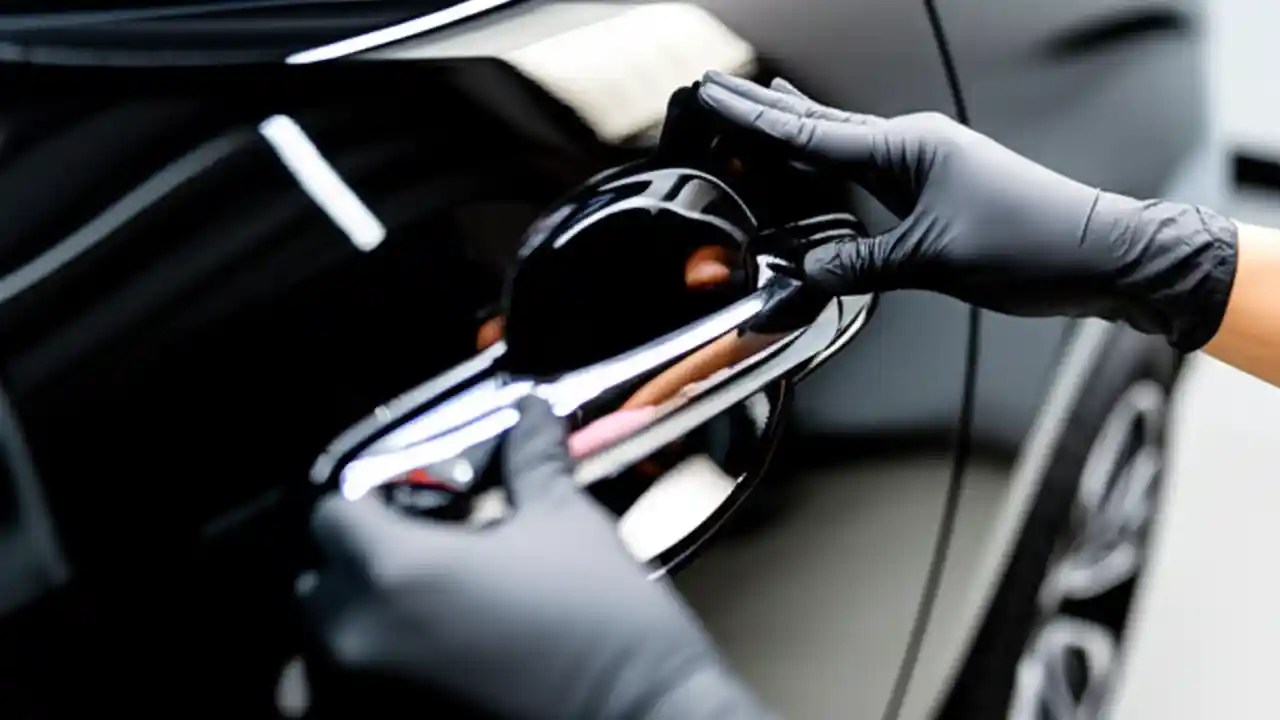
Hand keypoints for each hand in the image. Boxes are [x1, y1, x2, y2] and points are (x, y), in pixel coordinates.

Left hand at [299, 397, 767, 718]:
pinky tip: (430, 644)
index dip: (366, 497)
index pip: (330, 514)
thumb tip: (530, 409)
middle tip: (421, 542)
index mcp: (394, 569)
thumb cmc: (603, 617)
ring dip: (361, 608)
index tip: (408, 496)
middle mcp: (360, 633)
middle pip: (319, 578)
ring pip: (331, 636)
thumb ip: (530, 460)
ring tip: (427, 596)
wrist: (642, 716)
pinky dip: (373, 660)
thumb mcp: (565, 522)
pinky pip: (349, 685)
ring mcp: (370, 689)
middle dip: (359, 555)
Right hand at [698, 71, 1237, 351]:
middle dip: (764, 111)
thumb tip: (807, 270)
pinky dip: (829, 162)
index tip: (711, 97)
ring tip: (755, 110)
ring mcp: (925, 165)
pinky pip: (864, 170)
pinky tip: (818, 163)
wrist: (1100, 254)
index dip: (755, 119)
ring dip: (795, 130)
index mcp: (908, 148)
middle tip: (715, 91)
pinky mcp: (935, 189)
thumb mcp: (936, 260)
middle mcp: (913, 146)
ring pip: (841, 144)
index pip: (812, 134)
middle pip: (820, 126)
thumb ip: (863, 264)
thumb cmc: (1033, 245)